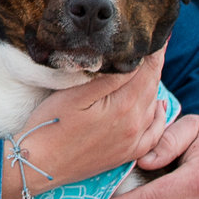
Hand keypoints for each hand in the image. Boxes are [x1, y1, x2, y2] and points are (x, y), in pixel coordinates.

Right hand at [14, 48, 170, 194]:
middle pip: (153, 86)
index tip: (157, 33)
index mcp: (124, 106)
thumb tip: (132, 59)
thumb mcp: (75, 95)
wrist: (39, 165)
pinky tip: (156, 106)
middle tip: (153, 43)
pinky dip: (159, 116)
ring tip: (149, 67)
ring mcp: (134, 141)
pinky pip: (155, 132)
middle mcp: (136, 124)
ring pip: (153, 105)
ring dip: (153, 85)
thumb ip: (108, 78)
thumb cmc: (50, 125)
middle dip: (154, 64)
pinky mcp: (128, 154)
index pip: (148, 70)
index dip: (154, 51)